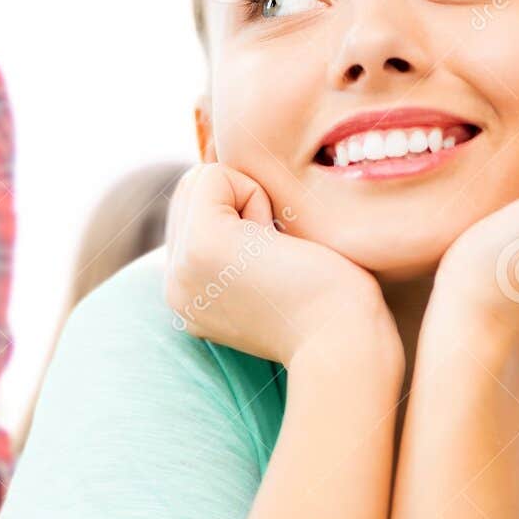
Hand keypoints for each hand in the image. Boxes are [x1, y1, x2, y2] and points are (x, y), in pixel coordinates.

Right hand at [164, 163, 394, 367]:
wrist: (343, 343)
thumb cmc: (331, 307)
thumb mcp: (269, 275)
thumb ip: (238, 245)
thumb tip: (234, 197)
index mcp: (189, 296)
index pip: (192, 214)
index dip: (243, 215)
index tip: (276, 266)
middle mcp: (175, 286)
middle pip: (190, 191)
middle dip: (242, 203)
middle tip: (278, 256)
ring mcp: (181, 269)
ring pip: (199, 181)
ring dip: (250, 201)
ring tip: (276, 253)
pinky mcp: (201, 246)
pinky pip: (214, 175)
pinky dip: (256, 196)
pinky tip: (276, 244)